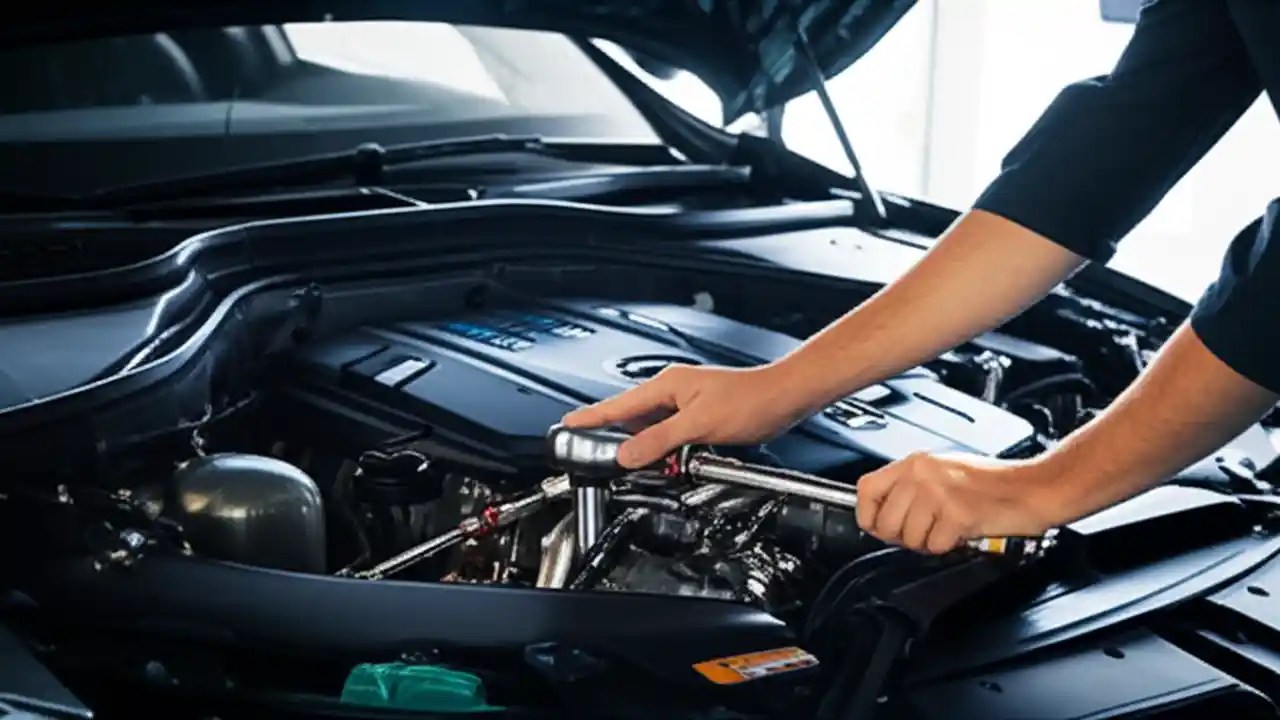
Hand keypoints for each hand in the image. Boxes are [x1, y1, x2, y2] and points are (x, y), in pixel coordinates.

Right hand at [560, 363, 813, 467]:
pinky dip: (658, 448)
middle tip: (588, 453)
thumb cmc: (751, 401)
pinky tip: (660, 461)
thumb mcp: (698, 425)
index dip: (589, 418)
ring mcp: (684, 404)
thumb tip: (627, 456)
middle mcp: (672, 392)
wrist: (783, 398)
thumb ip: (659, 441)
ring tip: (621, 463)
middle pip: (628, 418)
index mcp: (666, 386)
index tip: (567, 425)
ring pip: (648, 428)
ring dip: (637, 446)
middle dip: (609, 436)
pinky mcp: (697, 417)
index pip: (616, 405)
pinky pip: (666, 434)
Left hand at [856, 452, 1057, 553]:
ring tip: (948, 528)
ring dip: (927, 543)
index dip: (868, 515)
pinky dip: (948, 547)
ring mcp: (939, 493)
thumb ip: (910, 487)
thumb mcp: (943, 473)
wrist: (1034, 488)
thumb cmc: (995, 483)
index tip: (878, 526)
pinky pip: (935, 546)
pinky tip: (961, 532)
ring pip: (908, 538)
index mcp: (916, 462)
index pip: (865, 488)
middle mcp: (922, 474)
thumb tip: (880, 512)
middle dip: (902, 537)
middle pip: (885, 522)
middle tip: (926, 532)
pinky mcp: (957, 514)